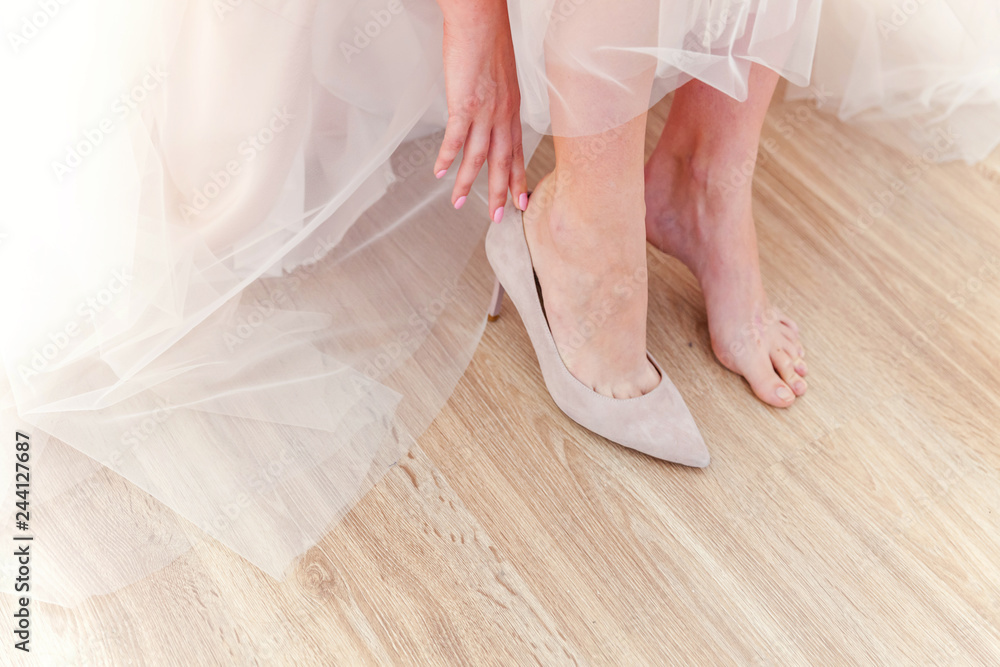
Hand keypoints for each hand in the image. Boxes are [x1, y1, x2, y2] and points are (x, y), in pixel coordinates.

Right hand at [434, 2, 526, 221]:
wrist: (480, 20)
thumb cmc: (488, 41)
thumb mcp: (500, 76)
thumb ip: (497, 99)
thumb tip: (490, 109)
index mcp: (512, 109)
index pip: (518, 151)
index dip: (519, 178)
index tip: (521, 200)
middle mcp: (502, 115)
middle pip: (503, 162)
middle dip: (500, 193)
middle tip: (499, 217)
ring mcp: (484, 112)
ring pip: (478, 157)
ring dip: (468, 183)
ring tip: (459, 203)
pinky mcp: (464, 105)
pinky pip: (455, 139)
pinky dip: (447, 159)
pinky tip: (439, 173)